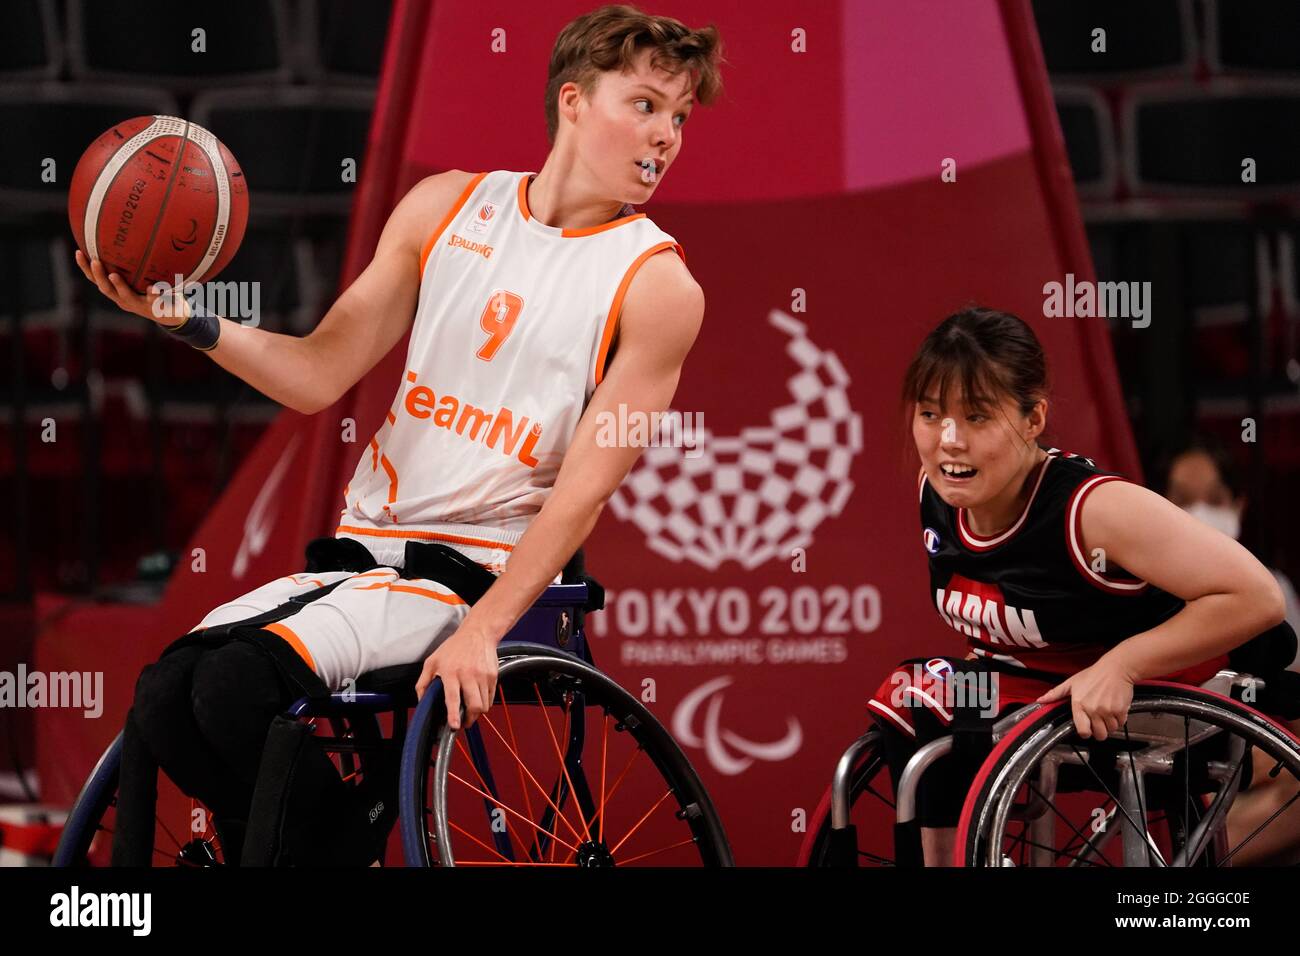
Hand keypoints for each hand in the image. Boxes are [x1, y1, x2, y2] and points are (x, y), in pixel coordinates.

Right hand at [74, 250, 190, 327]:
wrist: (175, 315)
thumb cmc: (156, 291)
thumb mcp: (143, 276)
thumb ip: (134, 262)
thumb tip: (131, 232)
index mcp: (118, 292)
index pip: (97, 280)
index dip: (86, 268)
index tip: (78, 252)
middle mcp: (125, 300)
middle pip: (107, 289)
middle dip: (99, 275)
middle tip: (95, 261)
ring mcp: (141, 306)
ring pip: (127, 297)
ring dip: (120, 286)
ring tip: (114, 275)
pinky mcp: (157, 310)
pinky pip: (155, 302)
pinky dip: (153, 294)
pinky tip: (153, 287)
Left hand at [414, 622, 498, 730]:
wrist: (478, 632)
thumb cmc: (454, 646)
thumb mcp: (432, 661)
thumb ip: (423, 682)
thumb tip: (421, 700)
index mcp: (451, 672)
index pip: (453, 697)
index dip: (454, 714)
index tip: (455, 725)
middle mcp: (468, 674)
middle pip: (474, 705)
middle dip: (469, 719)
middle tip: (464, 722)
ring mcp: (483, 676)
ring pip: (484, 705)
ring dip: (477, 712)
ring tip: (470, 709)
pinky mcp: (493, 676)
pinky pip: (491, 698)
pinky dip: (485, 702)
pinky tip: (477, 696)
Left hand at [1036, 655, 1136, 740]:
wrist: (1116, 668)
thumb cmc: (1094, 674)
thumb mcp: (1071, 683)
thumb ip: (1056, 694)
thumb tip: (1041, 700)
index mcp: (1079, 704)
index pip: (1082, 731)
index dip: (1085, 732)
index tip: (1087, 729)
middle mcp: (1093, 709)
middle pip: (1099, 734)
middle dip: (1099, 731)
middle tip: (1098, 723)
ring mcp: (1107, 710)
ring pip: (1110, 730)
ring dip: (1109, 725)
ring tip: (1106, 714)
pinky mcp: (1120, 710)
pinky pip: (1120, 723)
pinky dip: (1119, 720)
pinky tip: (1114, 710)